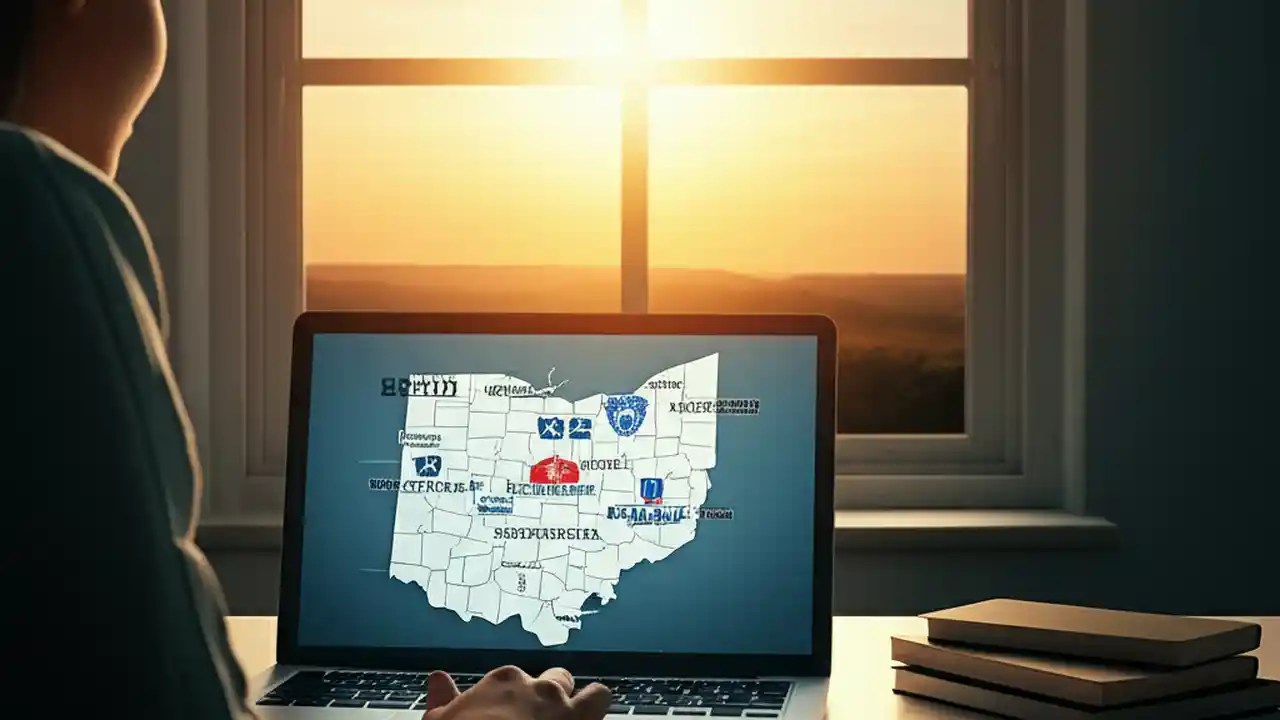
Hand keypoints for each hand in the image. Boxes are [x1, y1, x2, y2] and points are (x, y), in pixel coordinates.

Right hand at [422, 666, 612, 719]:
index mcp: (503, 682)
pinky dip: (596, 717)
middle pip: (557, 682)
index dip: (512, 700)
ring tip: (579, 718)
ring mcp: (565, 708)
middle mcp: (538, 688)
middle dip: (555, 697)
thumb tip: (437, 681)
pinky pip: (602, 707)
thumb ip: (443, 700)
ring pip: (593, 694)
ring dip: (589, 704)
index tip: (505, 715)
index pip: (514, 681)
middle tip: (544, 719)